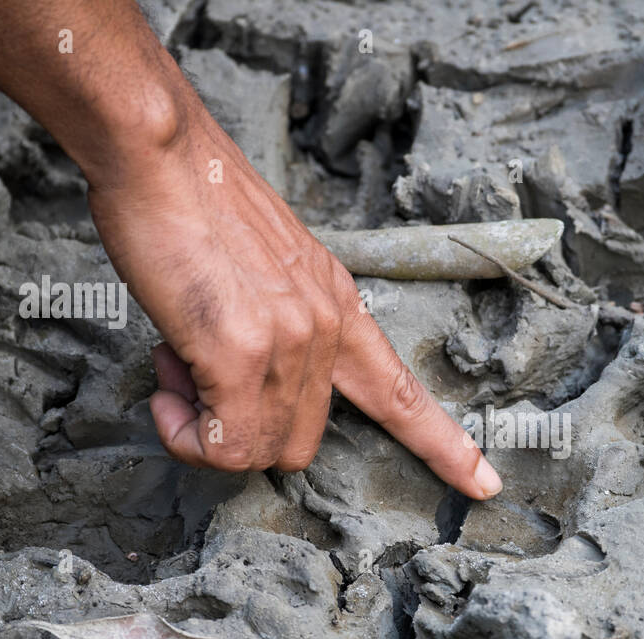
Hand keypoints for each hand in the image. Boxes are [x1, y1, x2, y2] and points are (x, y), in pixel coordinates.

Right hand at [85, 106, 501, 498]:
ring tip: (176, 365)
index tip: (485, 482)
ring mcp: (291, 344)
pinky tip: (167, 386)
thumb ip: (277, 322)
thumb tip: (245, 373)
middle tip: (192, 377)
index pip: (401, 391)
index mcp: (338, 306)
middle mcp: (327, 329)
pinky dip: (185, 435)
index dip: (445, 444)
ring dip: (204, 430)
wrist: (158, 151)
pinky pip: (222, 446)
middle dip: (241, 434)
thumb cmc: (194, 201)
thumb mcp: (265, 266)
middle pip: (301, 445)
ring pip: (260, 452)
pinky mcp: (242, 355)